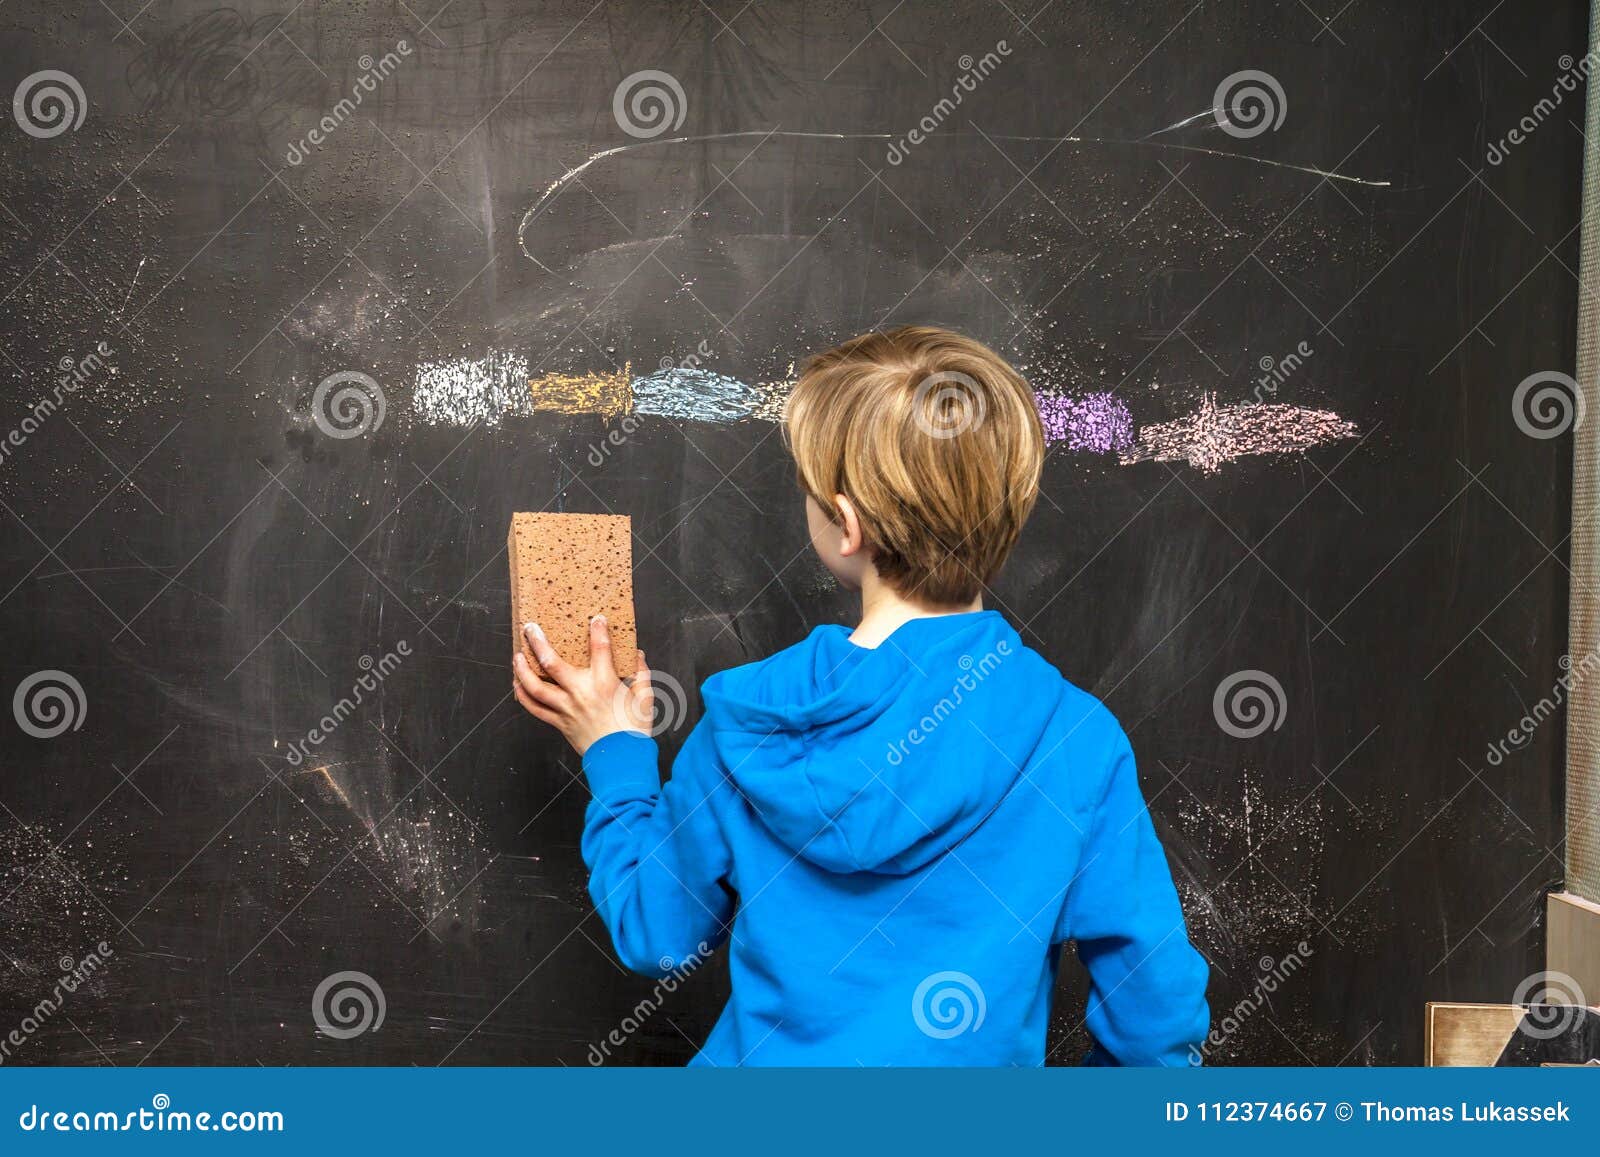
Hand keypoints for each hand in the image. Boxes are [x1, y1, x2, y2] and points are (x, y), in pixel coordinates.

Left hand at [512, 616, 652, 754]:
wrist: (621, 760)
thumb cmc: (634, 730)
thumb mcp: (645, 698)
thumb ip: (641, 673)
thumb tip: (636, 654)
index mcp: (604, 683)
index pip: (599, 647)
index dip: (598, 630)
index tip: (596, 619)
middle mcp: (581, 693)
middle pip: (552, 662)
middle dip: (538, 641)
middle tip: (531, 628)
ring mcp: (566, 708)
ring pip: (535, 686)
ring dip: (522, 668)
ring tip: (517, 655)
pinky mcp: (559, 722)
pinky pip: (534, 708)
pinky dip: (522, 695)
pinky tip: (517, 684)